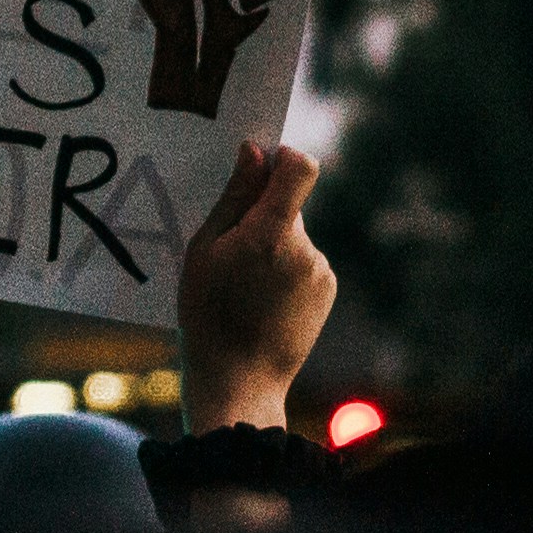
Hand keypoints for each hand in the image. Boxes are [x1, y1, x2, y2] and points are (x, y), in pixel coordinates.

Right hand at [178, 137, 333, 435]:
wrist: (239, 380)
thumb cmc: (209, 314)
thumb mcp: (205, 250)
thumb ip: (235, 197)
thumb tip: (255, 152)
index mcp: (271, 232)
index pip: (300, 168)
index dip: (284, 158)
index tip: (263, 166)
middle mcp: (305, 248)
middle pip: (289, 206)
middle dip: (264, 216)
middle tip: (232, 253)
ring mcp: (321, 271)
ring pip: (295, 237)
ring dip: (274, 248)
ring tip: (246, 288)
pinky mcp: (328, 290)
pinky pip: (306, 263)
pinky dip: (287, 272)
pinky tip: (264, 302)